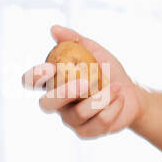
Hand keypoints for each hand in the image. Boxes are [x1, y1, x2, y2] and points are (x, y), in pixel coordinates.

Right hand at [22, 23, 144, 137]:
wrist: (131, 94)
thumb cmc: (108, 72)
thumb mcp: (94, 51)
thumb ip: (73, 40)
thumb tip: (54, 29)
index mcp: (53, 83)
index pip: (31, 82)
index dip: (35, 77)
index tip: (50, 68)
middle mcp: (57, 104)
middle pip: (47, 104)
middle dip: (65, 93)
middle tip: (86, 81)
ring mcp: (71, 121)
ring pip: (78, 114)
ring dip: (101, 98)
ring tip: (116, 88)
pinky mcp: (87, 132)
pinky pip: (98, 123)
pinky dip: (112, 107)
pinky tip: (119, 99)